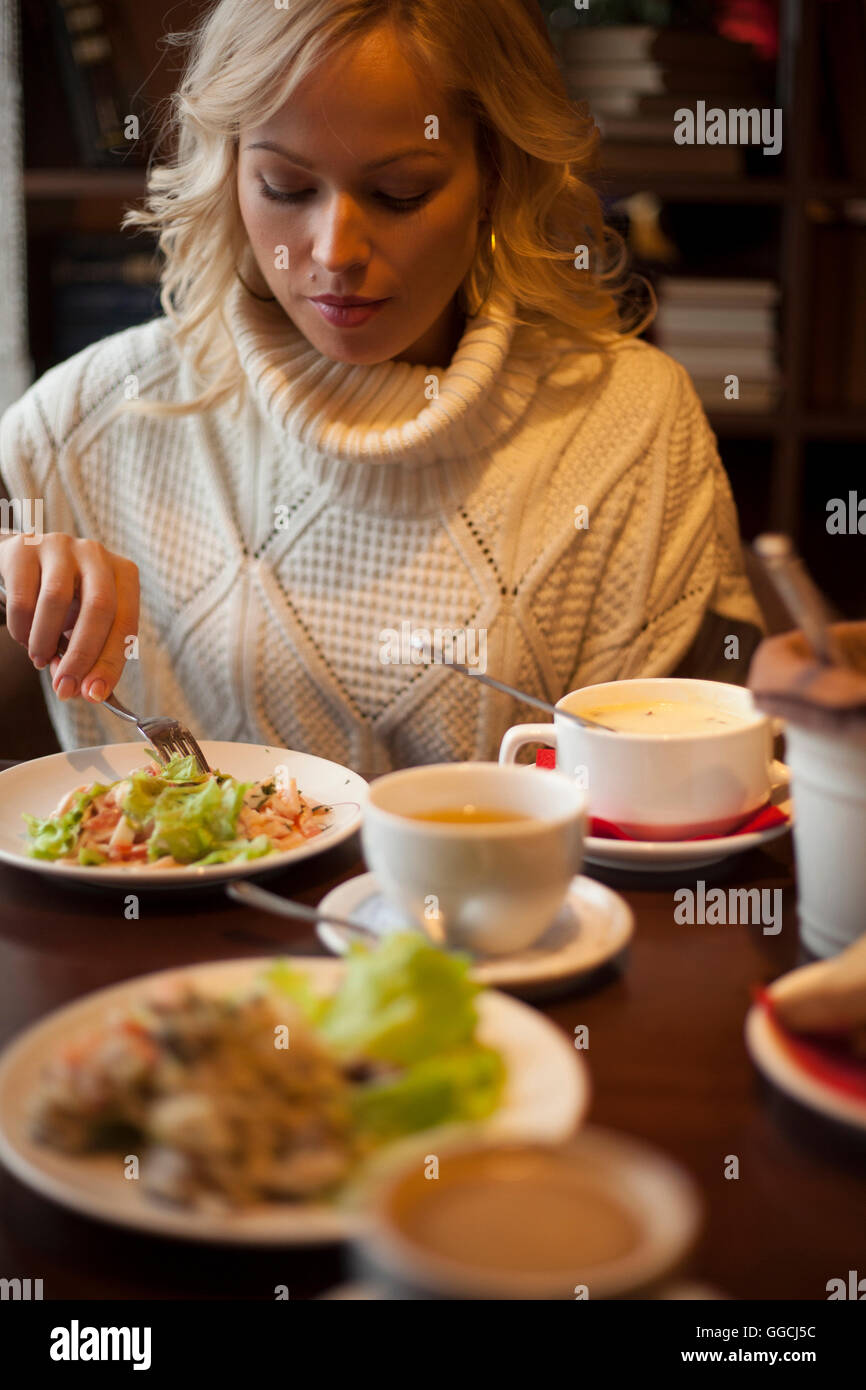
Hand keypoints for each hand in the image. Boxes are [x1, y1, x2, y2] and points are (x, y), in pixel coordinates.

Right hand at [0, 532, 138, 702]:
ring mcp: (61, 546)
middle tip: (65, 688)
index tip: (94, 694)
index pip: (126, 622)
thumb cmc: (65, 600)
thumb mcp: (84, 622)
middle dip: (81, 655)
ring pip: (56, 600)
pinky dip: (22, 628)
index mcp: (123, 574)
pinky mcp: (25, 548)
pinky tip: (25, 638)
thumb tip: (82, 690)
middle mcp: (97, 554)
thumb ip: (88, 653)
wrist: (23, 564)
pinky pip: (23, 598)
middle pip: (99, 608)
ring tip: (39, 659)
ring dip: (45, 641)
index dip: (111, 662)